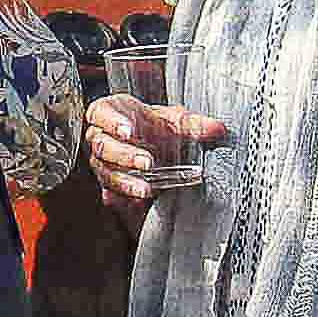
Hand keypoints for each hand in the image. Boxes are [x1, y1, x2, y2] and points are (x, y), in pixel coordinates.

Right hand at [80, 94, 233, 201]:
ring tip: (146, 190)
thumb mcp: (174, 122)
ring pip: (105, 172)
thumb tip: (217, 129)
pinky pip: (110, 192)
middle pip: (102, 146)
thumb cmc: (153, 126)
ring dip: (126, 182)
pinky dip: (122, 197)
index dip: (112, 122)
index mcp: (109, 114)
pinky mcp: (109, 182)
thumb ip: (193, 125)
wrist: (151, 143)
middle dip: (125, 155)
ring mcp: (102, 161)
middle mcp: (100, 138)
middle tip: (147, 162)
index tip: (129, 131)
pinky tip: (134, 202)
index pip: (100, 113)